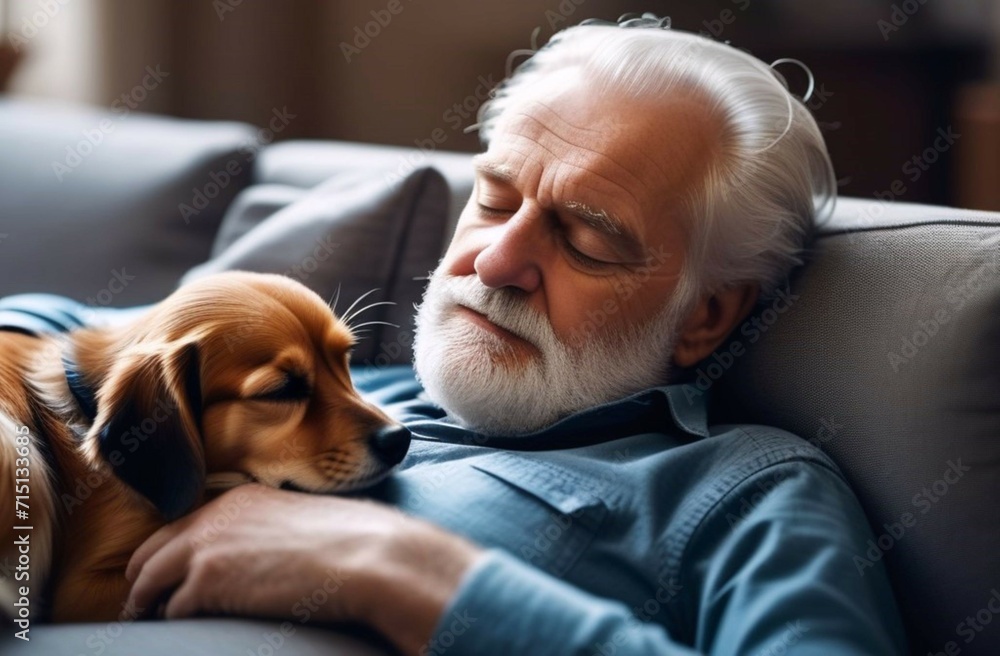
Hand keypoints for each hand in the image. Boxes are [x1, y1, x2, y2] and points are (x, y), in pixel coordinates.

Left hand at [124, 483, 483, 653]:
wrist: (369, 556)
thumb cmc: (353, 543)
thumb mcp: (300, 522)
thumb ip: (270, 530)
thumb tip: (267, 556)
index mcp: (240, 498)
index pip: (184, 525)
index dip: (171, 554)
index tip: (167, 575)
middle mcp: (216, 515)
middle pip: (153, 549)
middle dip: (144, 578)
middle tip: (141, 605)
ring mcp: (208, 546)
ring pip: (150, 580)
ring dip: (148, 604)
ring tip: (148, 623)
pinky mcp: (208, 581)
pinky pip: (173, 608)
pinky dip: (174, 621)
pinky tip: (183, 631)